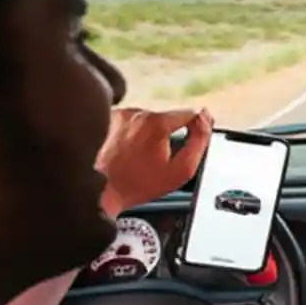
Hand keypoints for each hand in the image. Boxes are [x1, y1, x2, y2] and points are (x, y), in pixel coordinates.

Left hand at [96, 108, 212, 216]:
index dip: (194, 126)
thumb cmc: (139, 184)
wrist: (100, 191)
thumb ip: (199, 142)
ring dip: (146, 133)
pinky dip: (129, 134)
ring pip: (145, 120)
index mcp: (157, 123)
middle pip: (165, 118)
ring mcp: (119, 115)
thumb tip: (205, 120)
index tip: (190, 137)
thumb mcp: (181, 170)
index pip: (189, 113)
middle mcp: (137, 113)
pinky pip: (127, 122)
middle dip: (166, 134)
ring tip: (137, 156)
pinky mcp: (107, 119)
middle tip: (157, 157)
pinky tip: (124, 151)